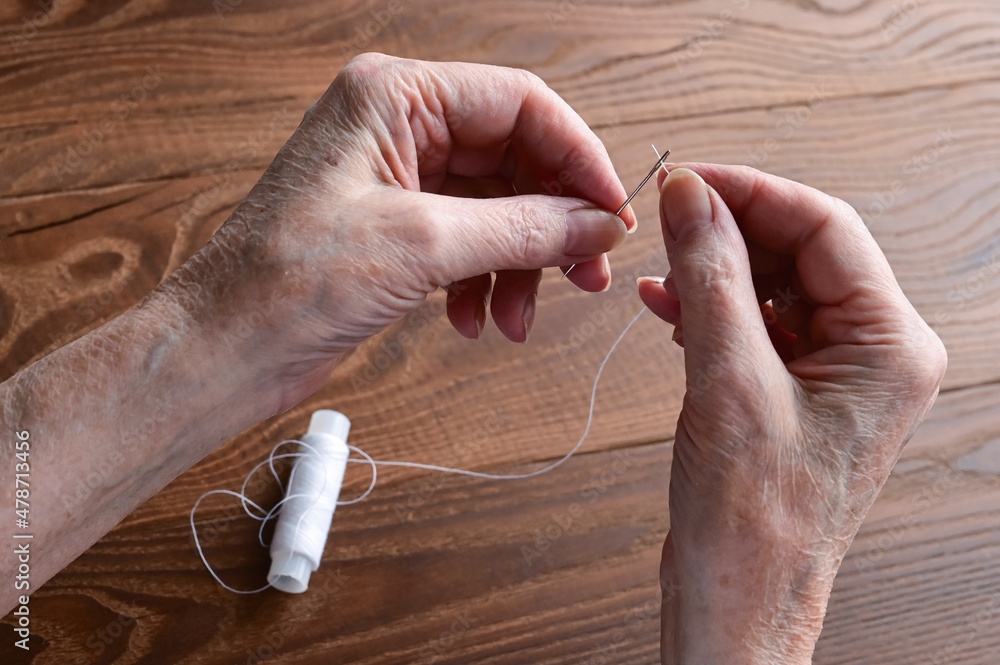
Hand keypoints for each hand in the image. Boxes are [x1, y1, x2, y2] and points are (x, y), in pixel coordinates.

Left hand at [157, 53, 633, 409]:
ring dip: (521, 264)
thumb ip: (523, 228)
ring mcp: (396, 181)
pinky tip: (477, 320)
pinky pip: (469, 243)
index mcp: (393, 97)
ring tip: (518, 319)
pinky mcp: (394, 230)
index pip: (520, 105)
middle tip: (587, 272)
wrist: (223, 352)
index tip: (612, 210)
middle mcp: (396, 129)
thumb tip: (596, 222)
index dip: (577, 157)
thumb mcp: (421, 245)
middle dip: (552, 222)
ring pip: (497, 208)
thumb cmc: (282, 284)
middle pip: (514, 160)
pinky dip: (485, 282)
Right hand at [637, 166, 946, 663]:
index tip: (690, 180)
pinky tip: (668, 303)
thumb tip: (692, 197)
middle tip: (668, 217)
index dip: (753, 193)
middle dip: (731, 231)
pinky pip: (758, 323)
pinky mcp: (796, 392)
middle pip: (802, 251)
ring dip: (715, 269)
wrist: (737, 598)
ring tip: (662, 265)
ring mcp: (836, 374)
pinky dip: (711, 307)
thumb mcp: (728, 382)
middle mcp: (875, 355)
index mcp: (891, 347)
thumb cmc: (752, 522)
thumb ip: (711, 277)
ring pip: (775, 284)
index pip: (826, 228)